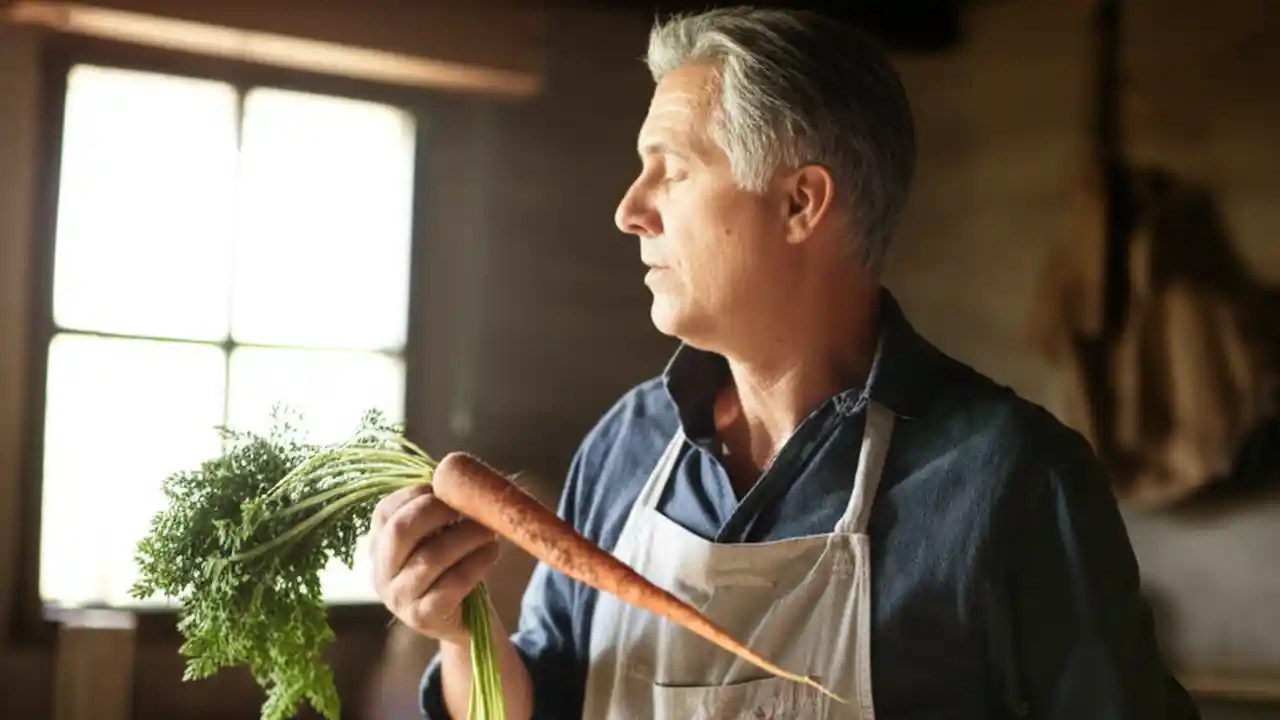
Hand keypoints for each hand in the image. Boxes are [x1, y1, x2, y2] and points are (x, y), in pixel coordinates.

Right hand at [369, 485, 499, 645]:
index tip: (448, 490)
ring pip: (430, 557)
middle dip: (437, 512)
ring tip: (490, 530)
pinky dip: (476, 563)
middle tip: (468, 508)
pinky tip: (492, 552)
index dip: (417, 494)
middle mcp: (381, 572)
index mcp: (378, 546)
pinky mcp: (423, 617)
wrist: (464, 621)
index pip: (385, 511)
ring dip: (466, 536)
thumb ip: (444, 509)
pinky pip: (451, 584)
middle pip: (400, 531)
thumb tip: (468, 474)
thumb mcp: (440, 537)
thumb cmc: (451, 569)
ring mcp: (398, 598)